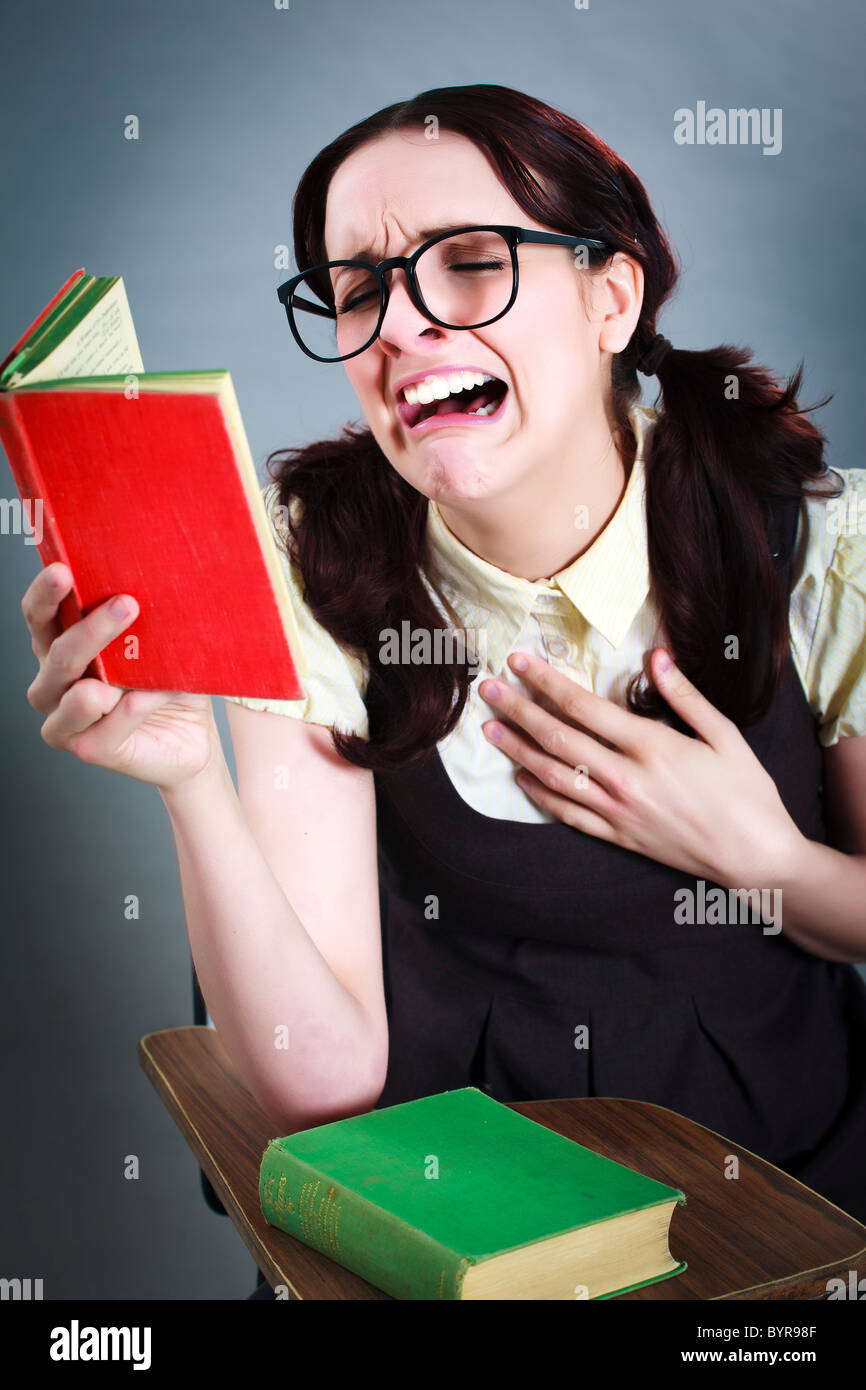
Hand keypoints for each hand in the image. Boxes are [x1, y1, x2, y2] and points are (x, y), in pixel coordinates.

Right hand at [22, 562, 220, 790]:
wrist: (191, 738)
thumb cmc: (169, 684)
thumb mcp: (161, 645)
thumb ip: (146, 622)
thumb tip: (153, 589)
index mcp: (61, 646)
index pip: (40, 616)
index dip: (45, 594)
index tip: (63, 571)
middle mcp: (54, 684)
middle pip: (57, 653)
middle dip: (90, 629)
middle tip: (126, 605)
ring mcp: (67, 720)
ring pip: (73, 696)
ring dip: (109, 675)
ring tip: (134, 667)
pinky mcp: (90, 749)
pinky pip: (105, 730)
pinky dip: (131, 711)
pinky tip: (151, 698)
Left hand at [478, 648, 804, 888]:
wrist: (755, 857)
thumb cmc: (746, 792)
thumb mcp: (725, 735)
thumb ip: (685, 695)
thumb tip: (655, 656)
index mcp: (652, 747)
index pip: (584, 708)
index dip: (547, 682)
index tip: (519, 661)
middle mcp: (627, 779)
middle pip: (558, 739)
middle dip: (518, 711)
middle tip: (487, 690)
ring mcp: (619, 812)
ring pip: (555, 776)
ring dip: (519, 750)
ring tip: (489, 730)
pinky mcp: (619, 837)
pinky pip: (569, 814)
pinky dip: (541, 795)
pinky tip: (522, 777)